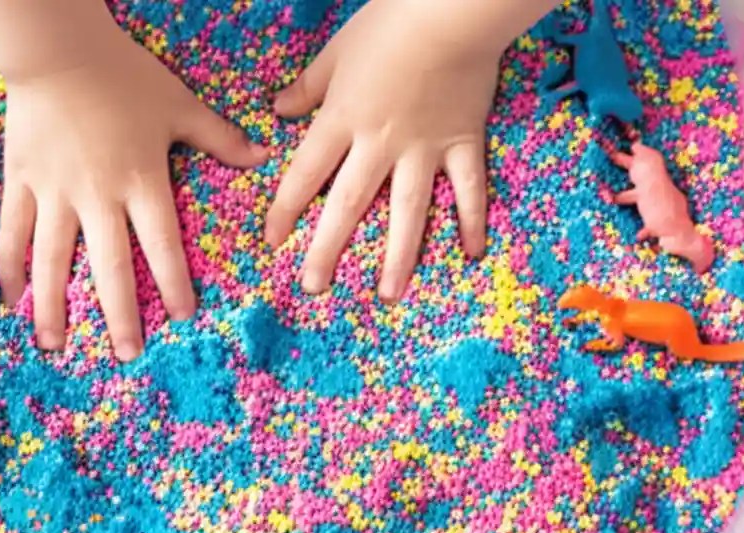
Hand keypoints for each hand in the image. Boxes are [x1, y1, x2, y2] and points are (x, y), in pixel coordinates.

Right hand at [0, 23, 265, 358]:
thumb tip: (260, 158)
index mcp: (141, 182)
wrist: (57, 50)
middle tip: (125, 356)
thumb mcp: (179, 105)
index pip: (163, 245)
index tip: (184, 317)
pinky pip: (13, 233)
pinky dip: (11, 268)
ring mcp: (54, 193)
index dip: (175, 284)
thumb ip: (219, 137)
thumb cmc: (123, 76)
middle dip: (119, 316)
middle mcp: (97, 197)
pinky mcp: (21, 183)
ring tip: (55, 346)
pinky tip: (12, 301)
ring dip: (55, 308)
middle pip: (110, 269)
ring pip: (53, 262)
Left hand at [264, 1, 506, 301]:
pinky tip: (471, 253)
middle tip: (314, 288)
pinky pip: (469, 189)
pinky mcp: (463, 144)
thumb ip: (307, 88)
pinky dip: (472, 220)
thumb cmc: (389, 25)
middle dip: (328, 249)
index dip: (285, 209)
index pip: (305, 174)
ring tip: (389, 294)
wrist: (450, 11)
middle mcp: (379, 144)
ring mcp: (424, 149)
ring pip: (407, 211)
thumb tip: (277, 111)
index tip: (271, 241)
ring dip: (398, 255)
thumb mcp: (335, 54)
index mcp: (343, 120)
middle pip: (348, 204)